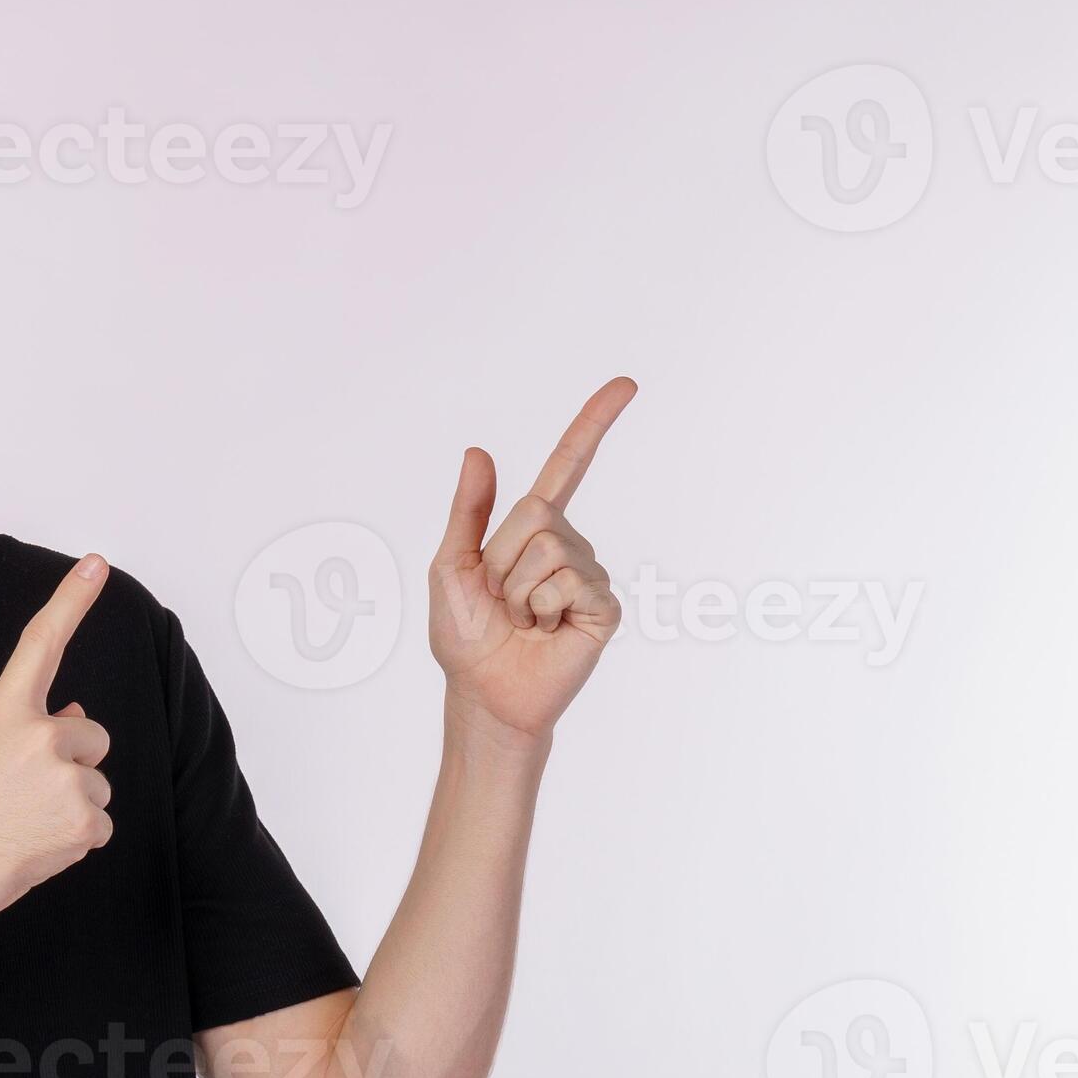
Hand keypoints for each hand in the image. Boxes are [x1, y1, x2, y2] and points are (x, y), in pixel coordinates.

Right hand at [0, 555, 116, 928]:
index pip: (43, 643)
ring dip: (73, 808)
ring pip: (99, 785)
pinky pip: (101, 825)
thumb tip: (78, 716)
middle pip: (93, 737)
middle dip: (75, 765)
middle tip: (27, 797)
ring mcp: (65, 776)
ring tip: (25, 825)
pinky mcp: (84, 819)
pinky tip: (38, 846)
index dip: (72, 600)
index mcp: (5, 711)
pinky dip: (77, 840)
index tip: (98, 564)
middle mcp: (41, 734)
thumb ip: (25, 728)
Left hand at [430, 377, 636, 747]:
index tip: (626, 385)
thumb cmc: (465, 635)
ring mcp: (589, 573)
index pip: (568, 466)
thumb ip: (467, 510)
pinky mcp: (603, 606)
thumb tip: (478, 451)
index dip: (593, 424)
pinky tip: (546, 630)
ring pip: (548, 549)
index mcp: (531, 529)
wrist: (483, 692)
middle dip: (501, 557)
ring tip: (522, 618)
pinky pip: (570, 582)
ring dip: (519, 589)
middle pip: (536, 511)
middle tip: (500, 598)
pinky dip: (544, 608)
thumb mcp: (451, 565)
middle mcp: (566, 543)